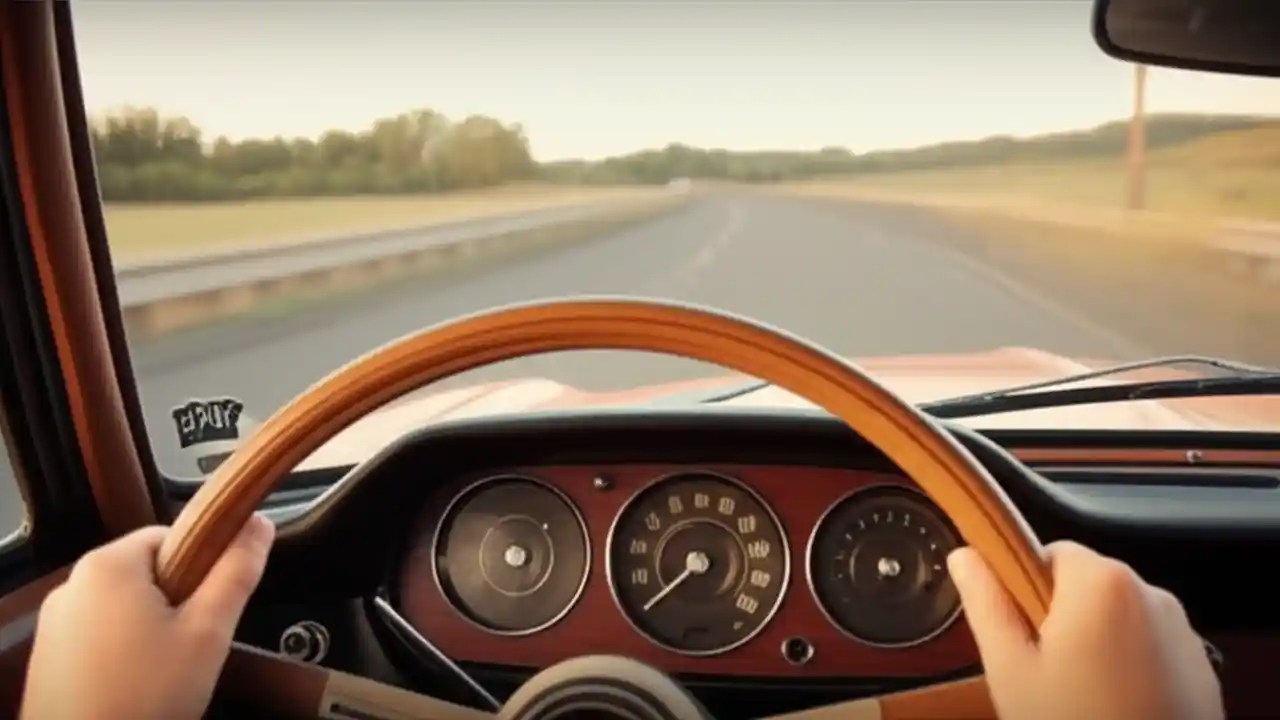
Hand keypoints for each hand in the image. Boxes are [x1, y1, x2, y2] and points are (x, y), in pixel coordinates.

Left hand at [21, 515, 274, 719]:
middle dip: (178, 602)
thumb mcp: (208, 633)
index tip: (214, 609)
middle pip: (148, 573)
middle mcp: (72, 583)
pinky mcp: (48, 656)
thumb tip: (260, 522)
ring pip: (125, 607)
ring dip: (152, 628)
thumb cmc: (148, 694)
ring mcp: (55, 622)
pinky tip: (136, 685)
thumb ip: (237, 573)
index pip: (174, 537)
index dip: (204, 569)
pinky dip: (123, 651)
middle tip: (196, 645)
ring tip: (167, 671)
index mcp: (109, 564)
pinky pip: (99, 634)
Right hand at [948, 541, 1222, 719]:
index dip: (1026, 591)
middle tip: (1044, 672)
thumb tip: (964, 555)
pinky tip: (1115, 705)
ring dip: (1096, 642)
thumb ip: (986, 602)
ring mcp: (1183, 632)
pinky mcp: (1200, 667)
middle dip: (1062, 618)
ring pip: (1117, 618)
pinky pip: (1150, 648)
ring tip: (1080, 695)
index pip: (1050, 553)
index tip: (1021, 635)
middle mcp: (1151, 594)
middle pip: (1086, 584)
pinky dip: (1131, 666)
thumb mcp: (1011, 667)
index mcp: (1102, 582)